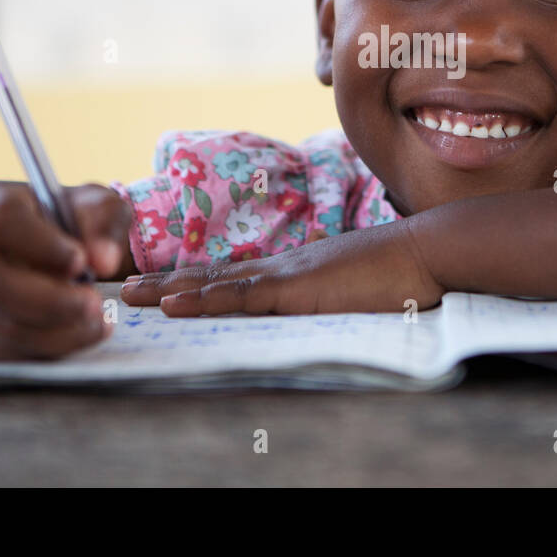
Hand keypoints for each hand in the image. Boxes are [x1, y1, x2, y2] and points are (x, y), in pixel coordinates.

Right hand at [0, 183, 130, 359]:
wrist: (32, 247)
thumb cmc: (66, 223)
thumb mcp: (91, 207)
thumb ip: (103, 223)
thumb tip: (104, 260)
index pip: (2, 222)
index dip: (43, 246)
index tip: (81, 263)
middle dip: (49, 301)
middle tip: (94, 305)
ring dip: (52, 332)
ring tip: (95, 323)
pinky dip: (42, 351)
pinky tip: (76, 337)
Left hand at [120, 222, 443, 316]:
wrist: (428, 250)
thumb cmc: (405, 272)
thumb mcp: (359, 287)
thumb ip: (334, 295)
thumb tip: (323, 306)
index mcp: (298, 268)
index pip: (239, 275)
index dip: (201, 281)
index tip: (167, 286)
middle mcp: (285, 266)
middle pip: (216, 274)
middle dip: (170, 283)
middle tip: (129, 290)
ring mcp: (288, 274)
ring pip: (217, 283)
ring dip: (171, 290)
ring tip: (132, 297)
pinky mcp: (297, 289)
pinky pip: (241, 296)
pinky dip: (203, 299)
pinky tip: (174, 303)